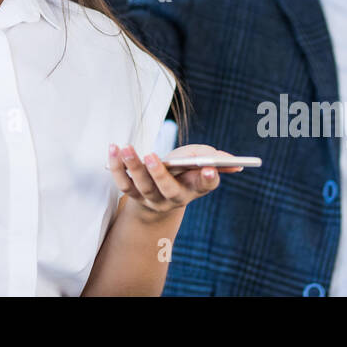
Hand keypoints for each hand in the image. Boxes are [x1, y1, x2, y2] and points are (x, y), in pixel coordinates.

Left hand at [106, 142, 242, 223]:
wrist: (160, 191)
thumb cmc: (184, 170)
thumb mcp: (198, 161)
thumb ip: (214, 157)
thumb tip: (232, 161)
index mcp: (195, 188)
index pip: (205, 185)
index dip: (209, 178)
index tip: (211, 167)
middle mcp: (174, 198)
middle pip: (168, 190)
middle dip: (160, 174)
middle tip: (151, 156)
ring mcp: (152, 198)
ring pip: (142, 186)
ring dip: (133, 166)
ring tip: (126, 147)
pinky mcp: (133, 194)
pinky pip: (123, 183)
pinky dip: (116, 166)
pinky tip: (113, 148)